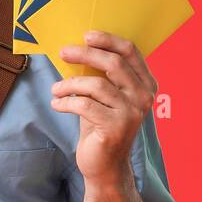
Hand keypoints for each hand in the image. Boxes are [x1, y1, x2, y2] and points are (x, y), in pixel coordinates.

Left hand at [49, 31, 156, 184]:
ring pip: (96, 84)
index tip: (86, 36)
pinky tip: (56, 103)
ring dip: (70, 83)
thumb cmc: (100, 126)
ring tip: (55, 89)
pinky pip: (85, 105)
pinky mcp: (116, 128)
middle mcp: (144, 97)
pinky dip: (66, 102)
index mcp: (145, 84)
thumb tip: (76, 47)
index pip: (130, 52)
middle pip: (114, 63)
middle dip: (85, 54)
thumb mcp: (103, 96)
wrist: (104, 166)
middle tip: (63, 52)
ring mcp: (132, 113)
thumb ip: (100, 74)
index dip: (108, 40)